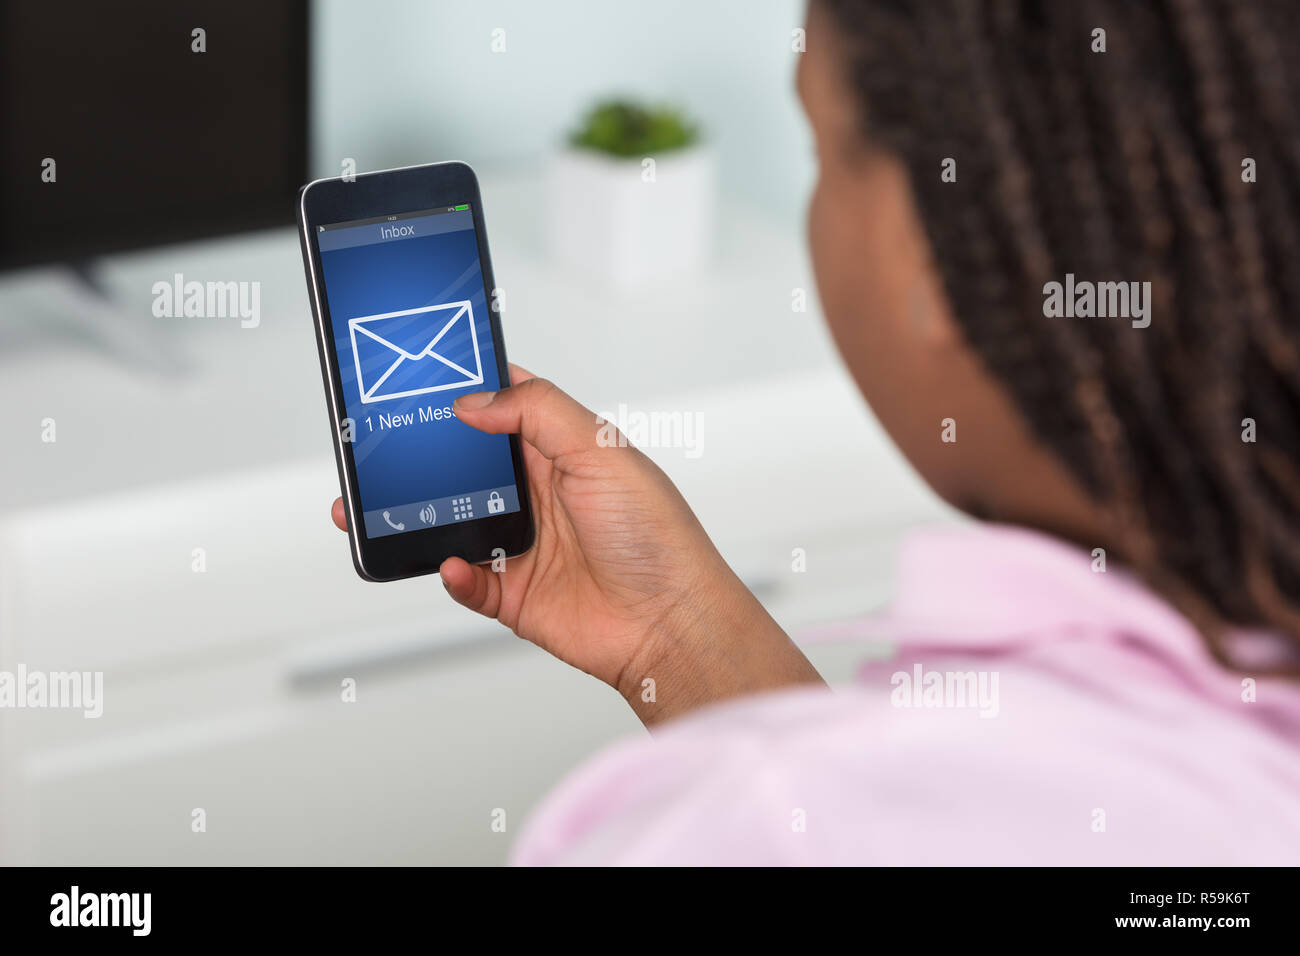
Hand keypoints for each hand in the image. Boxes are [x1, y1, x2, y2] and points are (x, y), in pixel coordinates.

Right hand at [330, 365, 821, 724]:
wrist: (671, 625)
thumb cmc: (657, 537)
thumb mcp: (602, 450)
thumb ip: (538, 413)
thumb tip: (474, 401)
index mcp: (562, 450)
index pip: (505, 407)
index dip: (468, 390)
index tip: (424, 378)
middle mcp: (540, 494)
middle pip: (466, 465)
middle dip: (424, 457)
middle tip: (384, 446)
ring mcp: (524, 544)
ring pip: (452, 521)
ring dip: (418, 516)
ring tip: (379, 507)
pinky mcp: (514, 593)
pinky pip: (465, 580)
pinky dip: (451, 574)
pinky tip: (453, 565)